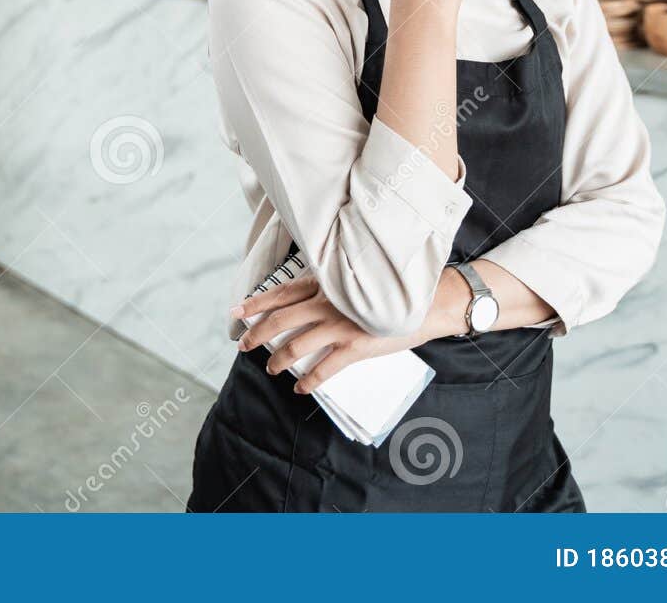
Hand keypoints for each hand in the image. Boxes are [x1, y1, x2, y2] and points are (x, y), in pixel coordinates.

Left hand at [232, 275, 425, 394]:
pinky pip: (323, 369)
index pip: (281, 292)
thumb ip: (331, 287)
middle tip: (244, 346)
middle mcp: (327, 302)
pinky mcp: (355, 347)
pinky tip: (301, 388)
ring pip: (295, 346)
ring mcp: (339, 325)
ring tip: (271, 369)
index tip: (237, 312)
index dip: (257, 303)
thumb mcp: (355, 278)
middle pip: (280, 320)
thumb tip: (307, 301)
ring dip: (278, 361)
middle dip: (257, 335)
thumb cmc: (391, 289)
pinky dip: (308, 380)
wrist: (428, 302)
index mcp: (326, 283)